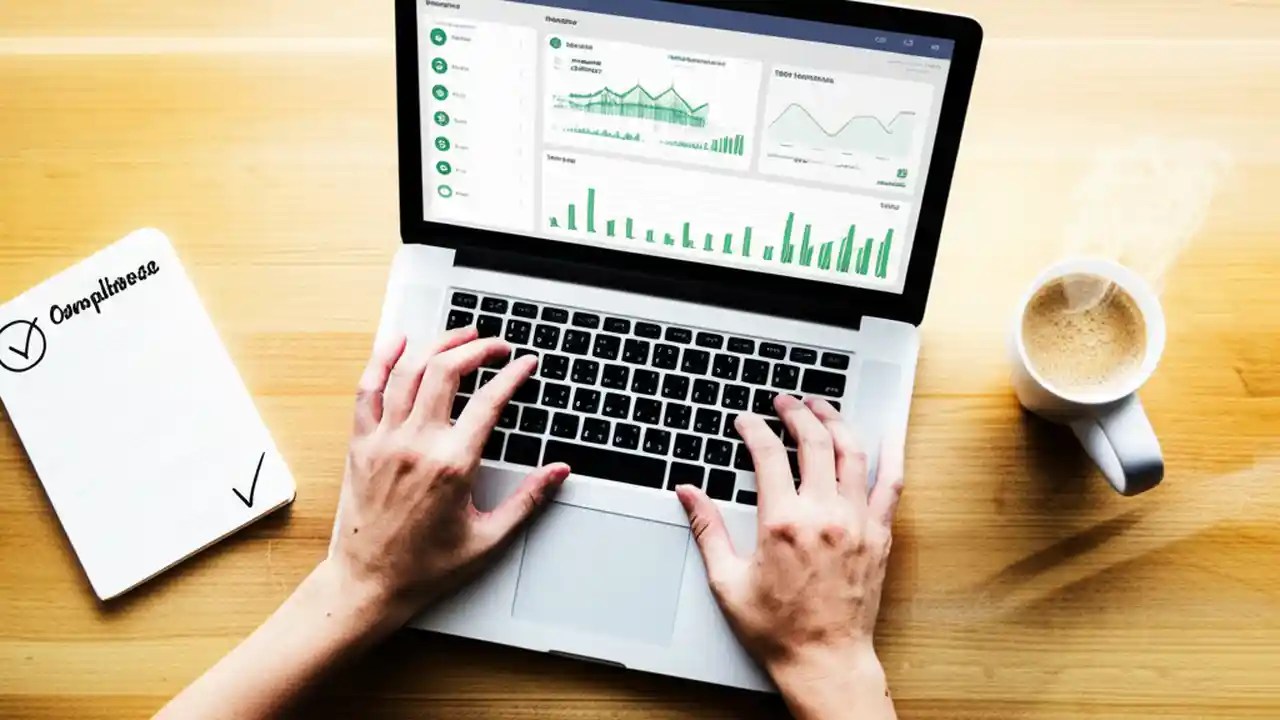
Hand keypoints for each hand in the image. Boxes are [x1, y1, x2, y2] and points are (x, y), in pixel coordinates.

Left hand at [329, 329, 570, 623]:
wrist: (368, 584)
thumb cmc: (426, 567)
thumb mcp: (489, 539)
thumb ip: (528, 500)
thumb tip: (559, 472)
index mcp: (452, 465)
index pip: (489, 401)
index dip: (512, 375)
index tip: (526, 364)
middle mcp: (416, 444)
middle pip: (447, 371)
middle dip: (477, 347)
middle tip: (496, 344)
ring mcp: (384, 440)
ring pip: (408, 370)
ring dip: (436, 344)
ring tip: (460, 334)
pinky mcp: (361, 444)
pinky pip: (368, 389)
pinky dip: (382, 360)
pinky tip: (399, 343)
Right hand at [677, 396, 903, 718]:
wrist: (825, 661)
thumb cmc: (777, 629)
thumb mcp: (727, 581)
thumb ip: (707, 529)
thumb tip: (687, 493)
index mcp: (783, 523)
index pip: (768, 455)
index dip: (754, 429)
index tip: (746, 421)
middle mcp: (823, 516)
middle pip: (813, 442)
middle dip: (796, 413)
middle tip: (785, 401)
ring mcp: (856, 522)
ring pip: (851, 453)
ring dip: (836, 421)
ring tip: (822, 406)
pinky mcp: (879, 535)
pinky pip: (891, 484)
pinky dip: (891, 454)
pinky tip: (886, 435)